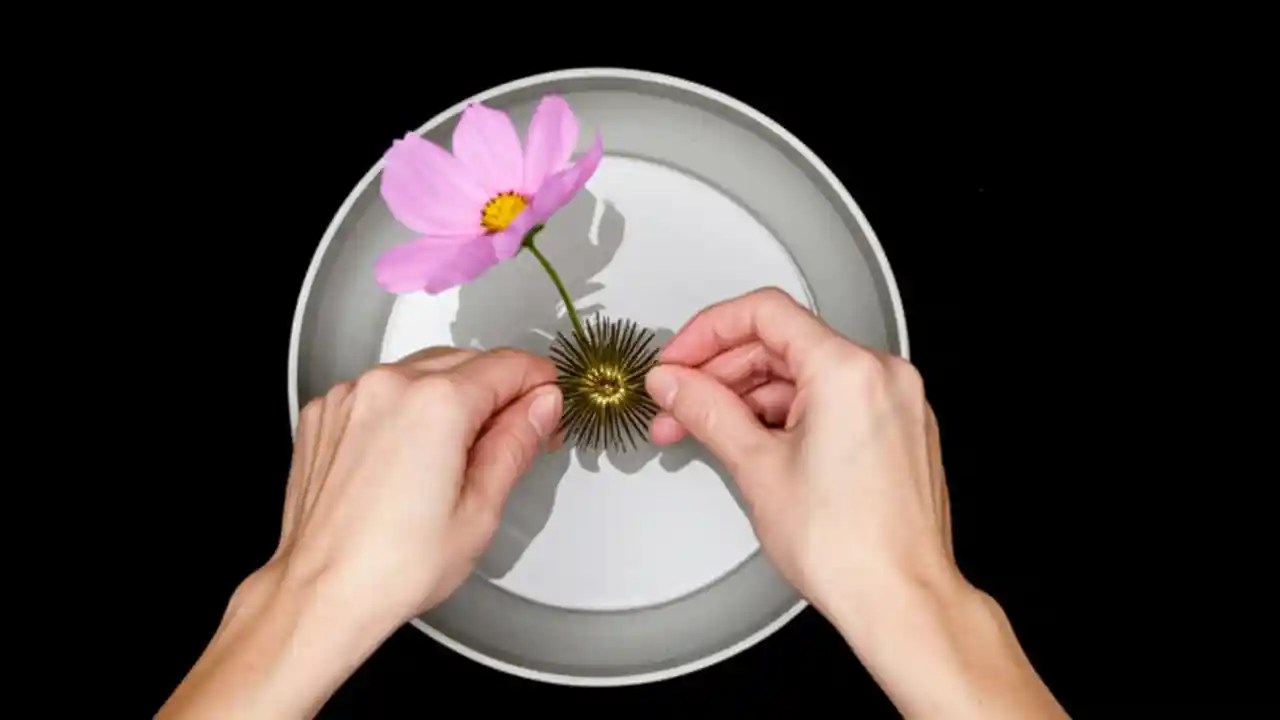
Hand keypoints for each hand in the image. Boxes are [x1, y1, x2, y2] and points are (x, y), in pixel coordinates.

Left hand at [265, 345, 559, 619]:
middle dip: (497, 391)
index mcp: (436, 404)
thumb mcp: (481, 509)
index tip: (548, 405)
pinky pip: (379, 393)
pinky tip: (409, 456)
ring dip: (449, 396)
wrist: (321, 594)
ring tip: (458, 454)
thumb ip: (516, 442)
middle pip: (465, 361)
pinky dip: (403, 409)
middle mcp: (388, 386)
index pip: (508, 365)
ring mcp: (349, 397)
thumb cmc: (394, 567)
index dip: (538, 384)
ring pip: (420, 372)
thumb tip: (542, 405)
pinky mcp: (324, 415)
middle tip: (513, 436)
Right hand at [645, 288, 1064, 718]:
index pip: (765, 314)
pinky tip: (749, 442)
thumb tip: (674, 383)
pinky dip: (786, 415)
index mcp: (849, 371)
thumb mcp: (756, 468)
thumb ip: (707, 411)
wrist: (901, 600)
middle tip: (677, 405)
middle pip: (782, 345)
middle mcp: (881, 375)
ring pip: (805, 376)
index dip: (708, 332)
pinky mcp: (896, 430)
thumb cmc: (848, 548)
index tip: (678, 360)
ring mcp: (894, 403)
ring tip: (704, 432)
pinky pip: (832, 401)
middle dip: (721, 374)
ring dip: (749, 399)